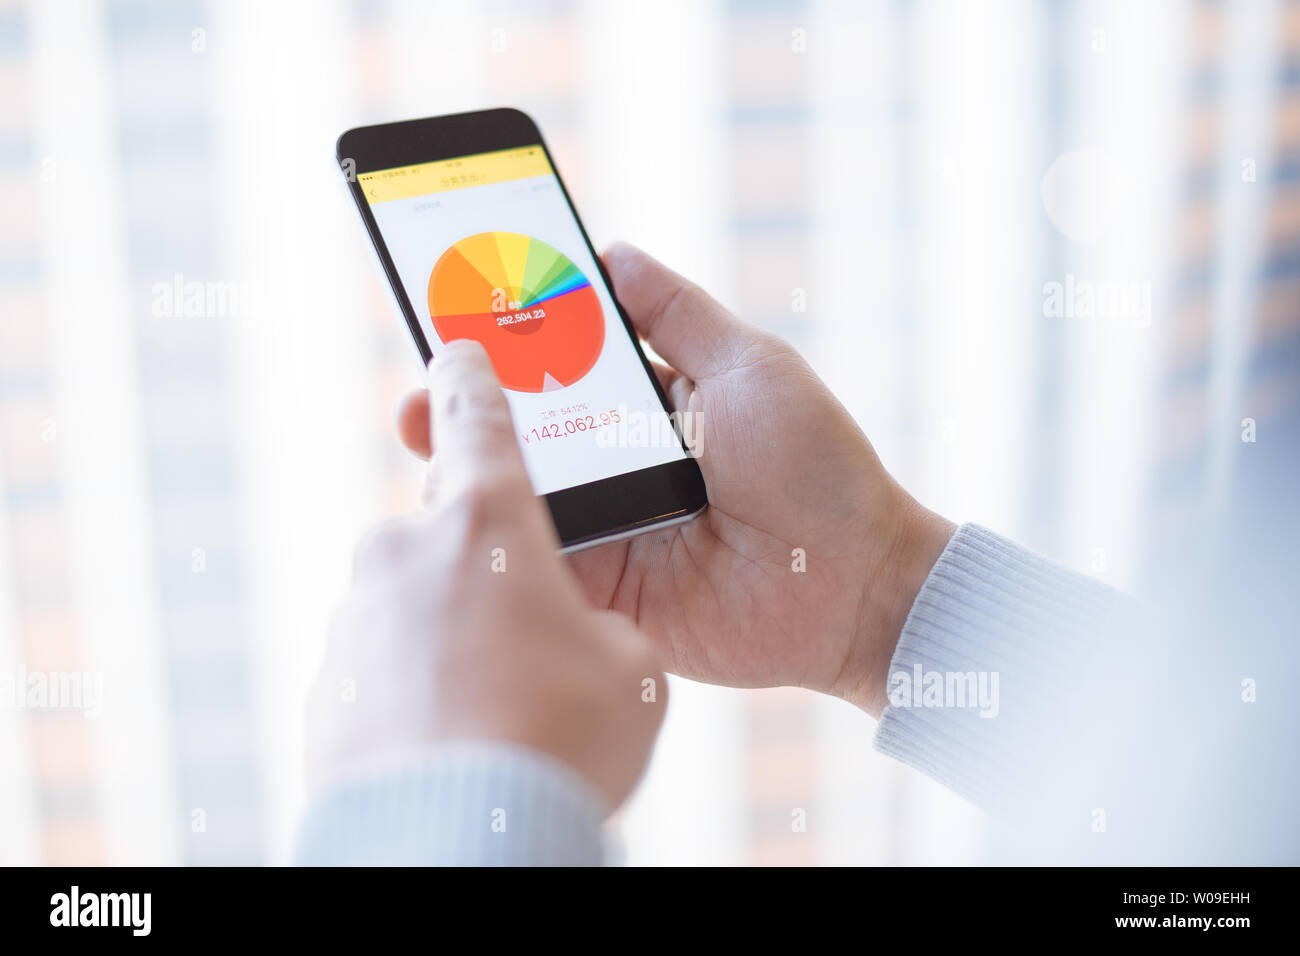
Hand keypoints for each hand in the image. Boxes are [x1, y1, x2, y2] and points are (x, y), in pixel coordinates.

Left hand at [309, 340, 666, 808]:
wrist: (456, 841)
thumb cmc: (558, 737)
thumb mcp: (630, 668)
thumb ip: (602, 623)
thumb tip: (570, 632)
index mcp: (486, 521)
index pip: (476, 416)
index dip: (473, 376)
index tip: (457, 347)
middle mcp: (407, 550)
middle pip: (451, 534)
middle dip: (491, 574)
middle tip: (536, 641)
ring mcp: (356, 617)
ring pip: (417, 607)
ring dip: (455, 639)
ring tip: (503, 712)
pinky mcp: (328, 684)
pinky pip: (384, 668)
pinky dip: (419, 690)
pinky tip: (458, 742)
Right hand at [395, 244, 953, 717]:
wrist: (856, 584)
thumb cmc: (817, 466)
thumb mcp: (749, 366)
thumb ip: (678, 311)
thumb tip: (612, 249)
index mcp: (647, 406)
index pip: (559, 363)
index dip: (508, 337)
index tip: (457, 304)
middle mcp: (615, 465)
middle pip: (522, 429)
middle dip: (465, 402)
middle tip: (427, 383)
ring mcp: (605, 528)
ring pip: (515, 492)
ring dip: (467, 464)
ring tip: (430, 432)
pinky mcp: (603, 588)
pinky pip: (536, 559)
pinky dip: (499, 535)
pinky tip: (464, 509)